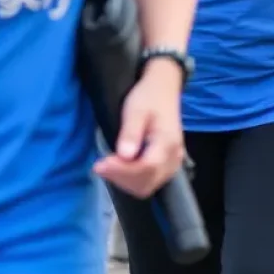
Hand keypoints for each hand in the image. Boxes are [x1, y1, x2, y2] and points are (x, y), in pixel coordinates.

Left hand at [94, 60, 184, 197]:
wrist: (164, 88)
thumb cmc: (149, 96)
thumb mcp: (136, 110)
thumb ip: (130, 133)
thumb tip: (124, 155)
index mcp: (167, 142)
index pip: (146, 168)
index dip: (121, 171)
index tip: (100, 164)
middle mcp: (173, 156)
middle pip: (147, 183)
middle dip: (121, 178)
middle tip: (102, 165)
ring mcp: (173, 161)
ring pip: (148, 186)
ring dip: (126, 181)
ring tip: (109, 166)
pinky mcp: (168, 163)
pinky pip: (151, 181)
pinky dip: (133, 180)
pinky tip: (121, 167)